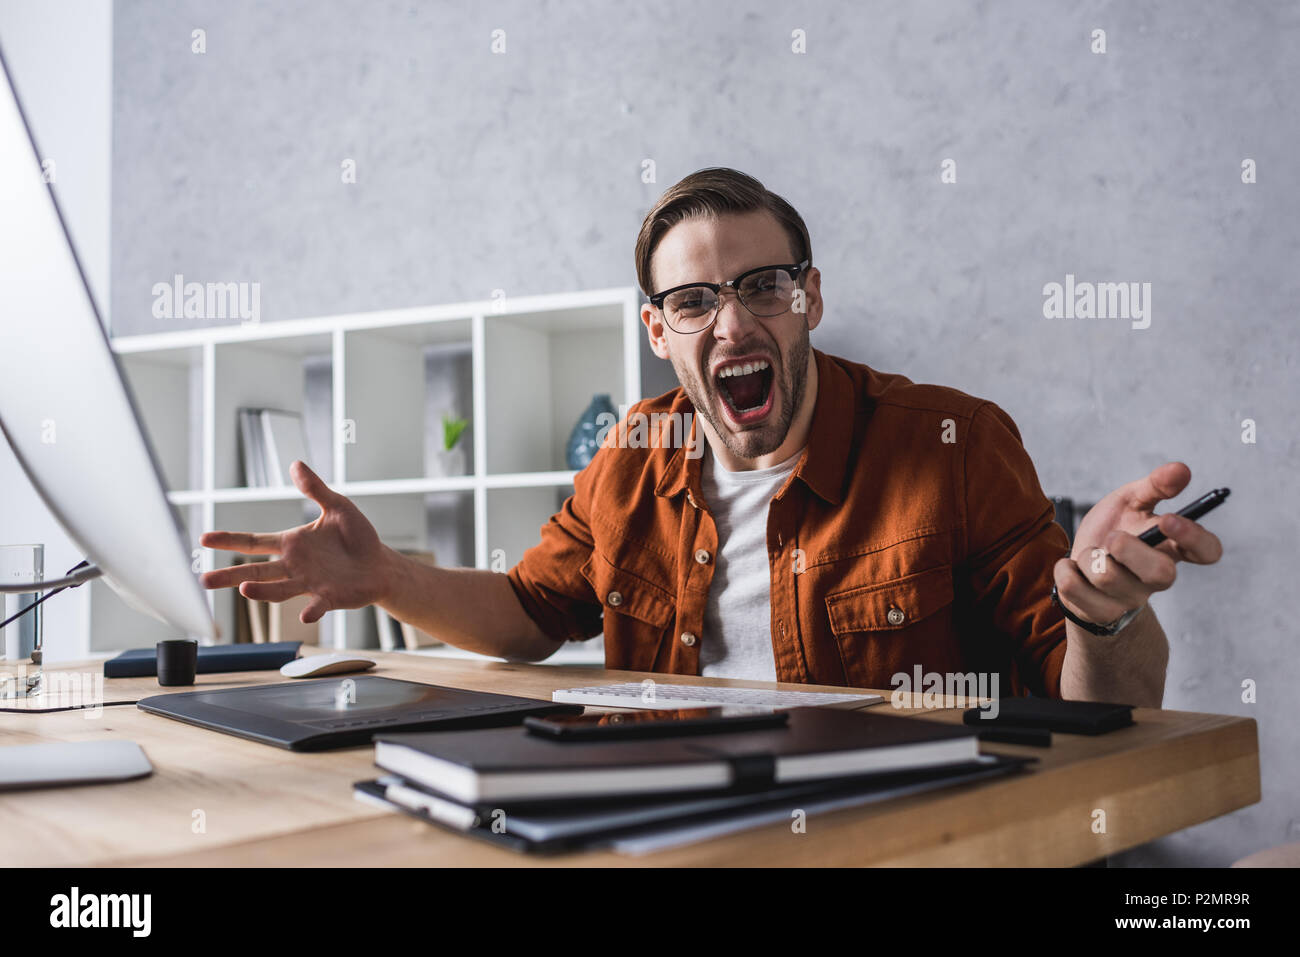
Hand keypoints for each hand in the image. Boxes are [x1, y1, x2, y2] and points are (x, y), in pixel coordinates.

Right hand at [200, 461, 391, 622]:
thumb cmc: (357, 538)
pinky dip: (311, 610)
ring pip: (280, 589)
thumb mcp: (337, 507)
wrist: (381, 564)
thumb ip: (315, 489)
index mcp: (292, 544)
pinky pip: (318, 605)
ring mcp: (309, 584)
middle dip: (230, 576)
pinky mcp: (329, 598)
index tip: (204, 538)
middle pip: (255, 572)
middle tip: (204, 580)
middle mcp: (294, 566)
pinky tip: (305, 615)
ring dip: (263, 591)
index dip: (229, 540)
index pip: (253, 542)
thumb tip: (295, 464)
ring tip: (244, 589)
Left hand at [1055, 462, 1223, 626]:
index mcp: (1172, 548)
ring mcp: (1129, 599)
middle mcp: (1156, 578)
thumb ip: (1155, 486)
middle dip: (1130, 551)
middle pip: (1162, 575)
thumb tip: (1181, 469)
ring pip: (1107, 578)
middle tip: (1112, 537)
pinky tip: (1073, 568)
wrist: (1080, 564)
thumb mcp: (1130, 501)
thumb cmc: (1112, 530)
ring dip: (1089, 556)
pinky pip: (1075, 589)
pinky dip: (1065, 570)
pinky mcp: (1101, 613)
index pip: (1206, 551)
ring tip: (1092, 553)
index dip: (1195, 538)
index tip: (1169, 519)